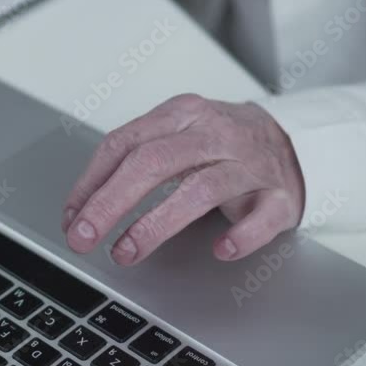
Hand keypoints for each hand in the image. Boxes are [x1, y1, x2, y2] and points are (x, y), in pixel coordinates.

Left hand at [62, 94, 304, 263]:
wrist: (294, 145)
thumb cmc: (222, 146)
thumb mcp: (177, 137)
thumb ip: (133, 162)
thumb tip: (80, 209)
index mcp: (182, 114)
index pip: (125, 143)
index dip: (92, 182)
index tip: (72, 216)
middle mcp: (214, 134)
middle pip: (153, 163)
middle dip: (110, 203)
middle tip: (84, 237)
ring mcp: (249, 164)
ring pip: (199, 190)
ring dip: (156, 224)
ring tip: (127, 251)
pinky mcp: (279, 195)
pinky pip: (259, 217)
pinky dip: (239, 235)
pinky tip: (220, 250)